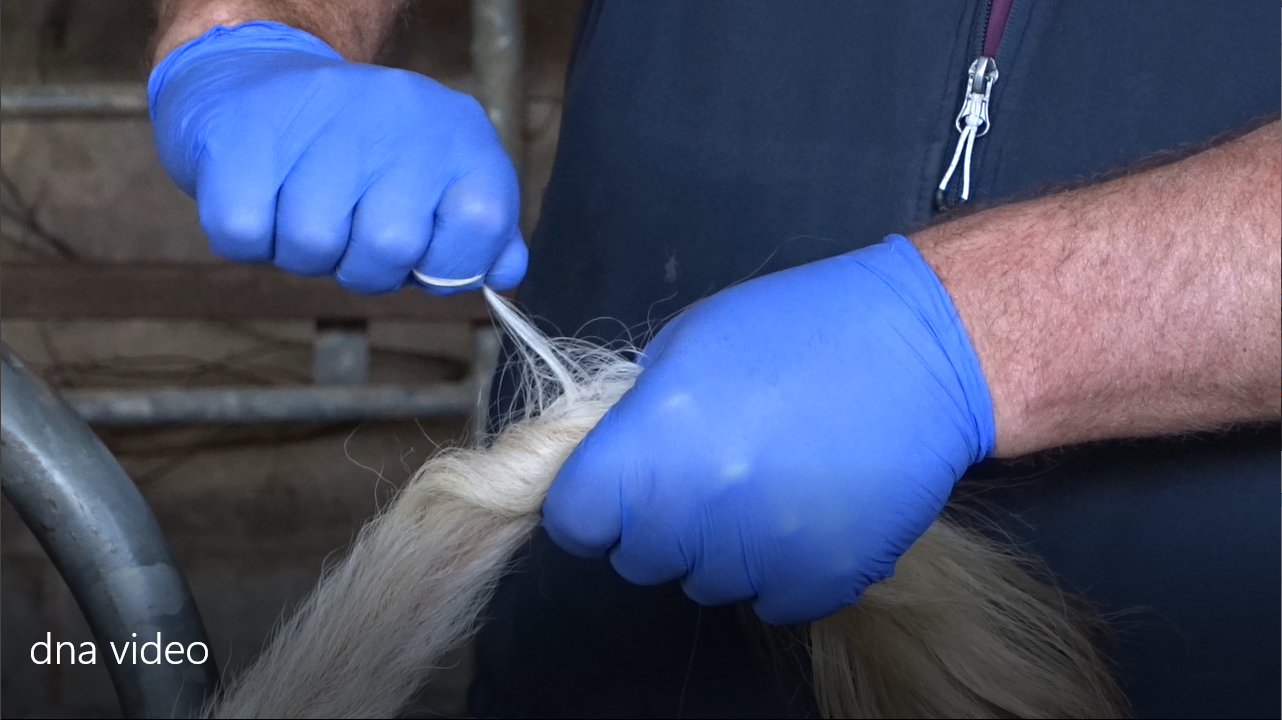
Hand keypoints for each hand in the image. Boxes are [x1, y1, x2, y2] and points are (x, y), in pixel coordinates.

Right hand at [148, 21, 524, 293]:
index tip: (419, 256)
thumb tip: (504, 270)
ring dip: (303, 256)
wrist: (257, 82)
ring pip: (313, 245)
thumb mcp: (435, 182)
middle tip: (349, 237)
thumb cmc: (358, 156)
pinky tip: (261, 202)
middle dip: (364, 269)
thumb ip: (480, 234)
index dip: (447, 266)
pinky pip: (245, 234)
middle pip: (391, 247)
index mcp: (459, 133)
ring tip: (301, 211)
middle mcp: (401, 113)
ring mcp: (322, 115)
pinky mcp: (244, 131)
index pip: (483, 224)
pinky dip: (250, 242)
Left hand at [542, 235, 995, 624]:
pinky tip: (806, 509)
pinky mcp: (820, 583)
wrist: (922, 349)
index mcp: (651, 444)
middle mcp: (698, 511)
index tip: (614, 486)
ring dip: (719, 547)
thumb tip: (609, 458)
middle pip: (636, 559)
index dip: (588, 502)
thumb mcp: (689, 343)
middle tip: (707, 470)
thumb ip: (637, 412)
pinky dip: (778, 567)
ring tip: (769, 482)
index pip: (573, 521)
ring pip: (702, 583)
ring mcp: (761, 556)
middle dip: (656, 522)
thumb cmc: (799, 327)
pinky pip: (768, 599)